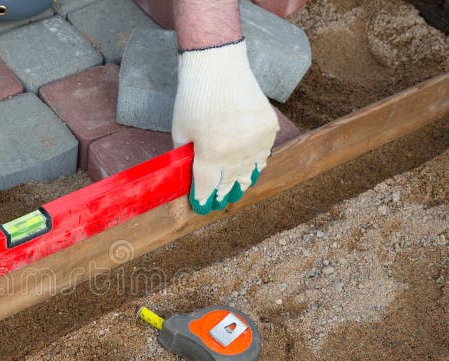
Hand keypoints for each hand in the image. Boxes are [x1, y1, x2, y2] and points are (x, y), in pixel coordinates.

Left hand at [172, 39, 278, 214]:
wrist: (218, 66)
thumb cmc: (194, 98)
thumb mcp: (180, 131)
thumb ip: (185, 156)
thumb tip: (188, 174)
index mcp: (211, 154)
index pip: (207, 187)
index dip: (203, 199)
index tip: (201, 206)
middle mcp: (236, 150)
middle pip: (230, 182)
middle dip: (223, 194)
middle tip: (219, 202)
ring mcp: (255, 139)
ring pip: (250, 170)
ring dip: (242, 182)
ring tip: (237, 190)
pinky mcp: (268, 126)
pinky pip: (263, 152)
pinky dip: (256, 161)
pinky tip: (251, 168)